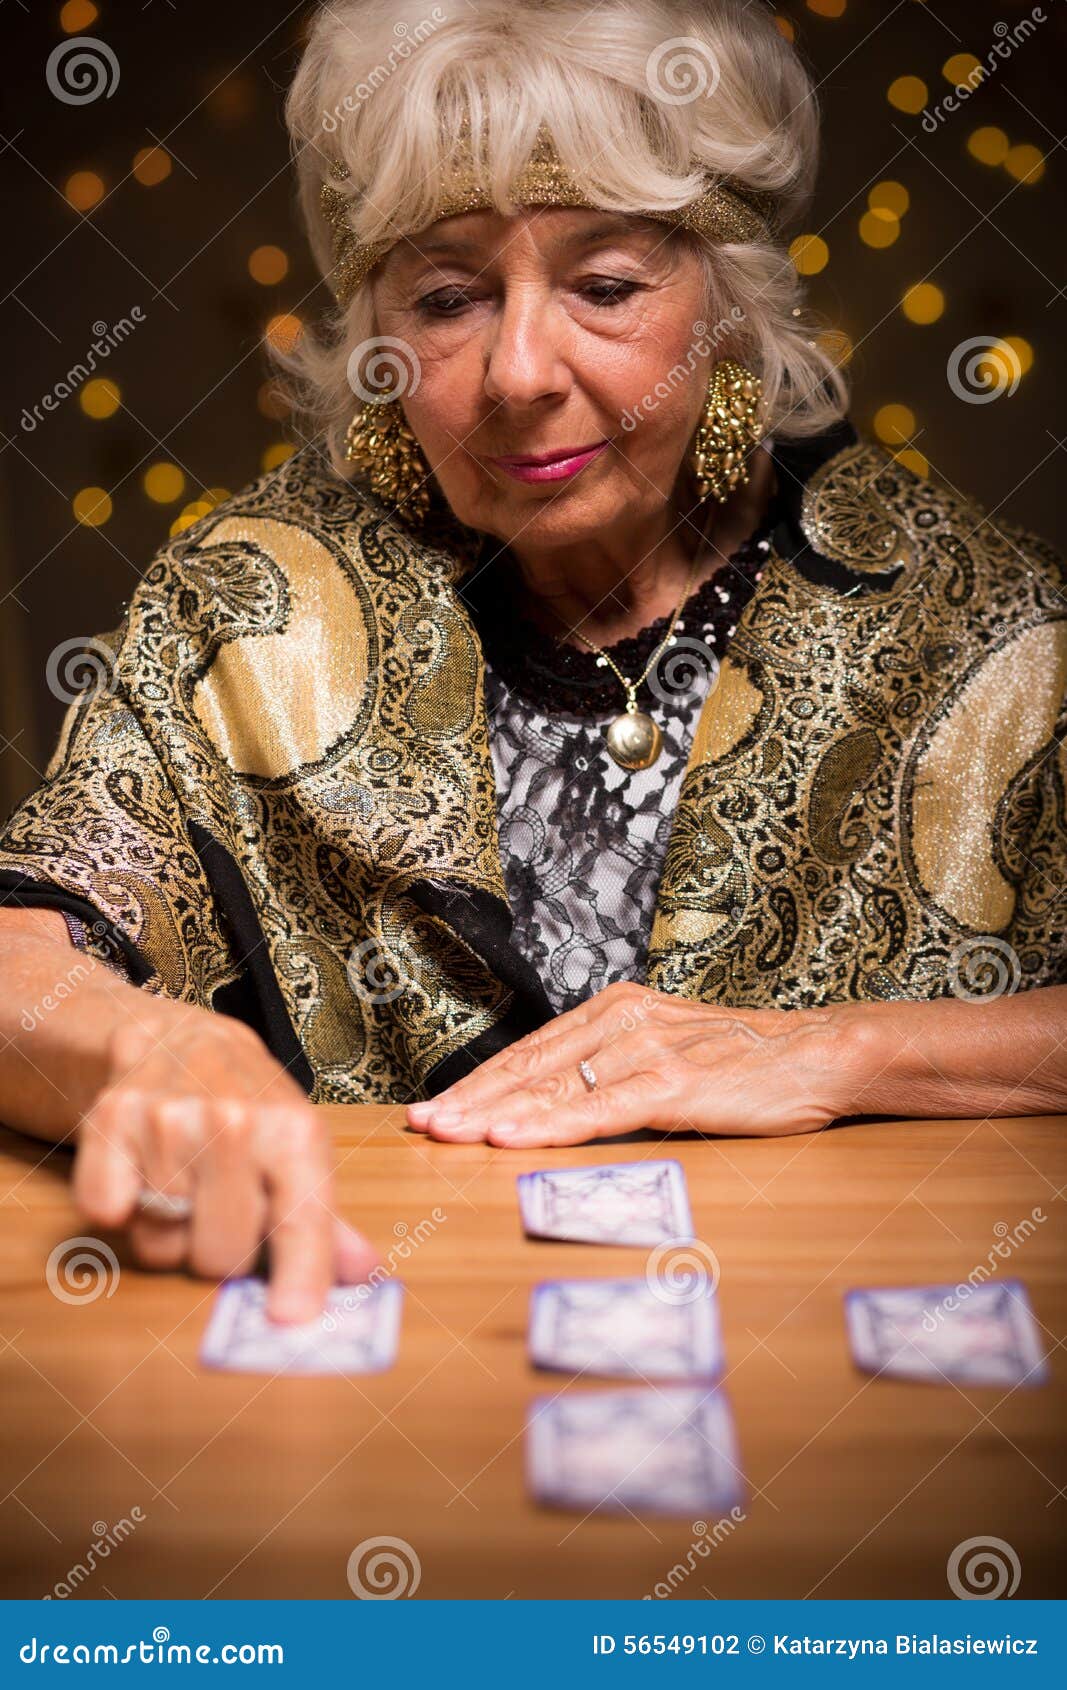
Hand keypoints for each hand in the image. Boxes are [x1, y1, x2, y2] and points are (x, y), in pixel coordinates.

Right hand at [73, 1006, 378, 1320]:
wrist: (180, 1039)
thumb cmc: (251, 1107)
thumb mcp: (301, 1150)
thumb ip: (326, 1222)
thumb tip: (363, 1276)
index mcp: (295, 1132)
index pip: (300, 1221)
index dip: (300, 1274)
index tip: (292, 1319)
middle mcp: (235, 1123)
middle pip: (221, 1257)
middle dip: (222, 1252)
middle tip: (223, 1207)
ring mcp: (170, 1120)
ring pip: (162, 1245)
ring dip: (171, 1230)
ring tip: (185, 1182)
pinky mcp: (110, 1121)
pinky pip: (108, 1214)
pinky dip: (119, 1206)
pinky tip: (140, 1170)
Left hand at [406, 981, 865, 1146]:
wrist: (819, 1054)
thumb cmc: (746, 1063)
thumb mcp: (668, 1053)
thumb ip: (616, 1070)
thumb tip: (559, 1106)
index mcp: (615, 1009)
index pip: (529, 1051)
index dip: (477, 1082)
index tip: (435, 1106)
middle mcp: (622, 1021)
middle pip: (527, 1067)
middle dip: (467, 1099)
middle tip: (418, 1123)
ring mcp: (645, 1051)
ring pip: (551, 1088)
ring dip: (491, 1114)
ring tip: (444, 1133)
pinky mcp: (671, 1085)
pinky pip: (595, 1110)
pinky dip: (546, 1127)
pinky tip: (508, 1140)